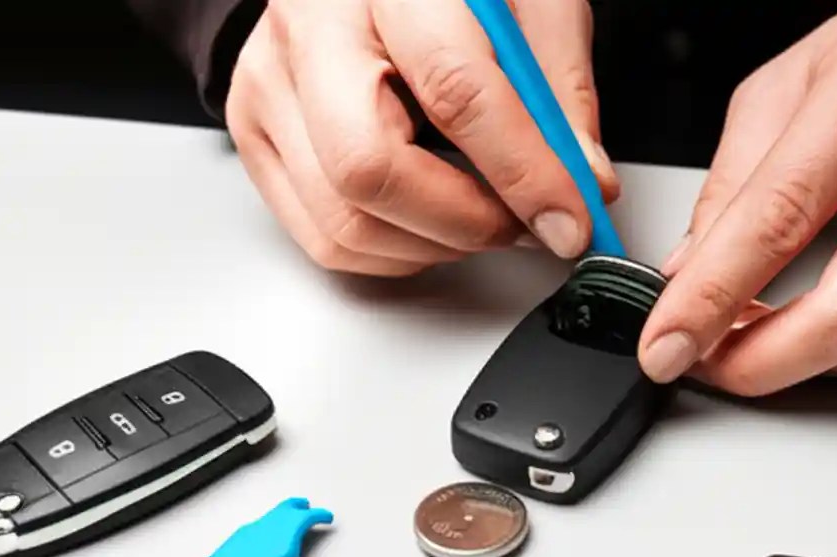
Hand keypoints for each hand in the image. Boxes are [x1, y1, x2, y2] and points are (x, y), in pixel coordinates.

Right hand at [226, 0, 617, 275]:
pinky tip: (431, 219)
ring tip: (482, 214)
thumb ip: (559, 88)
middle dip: (463, 223)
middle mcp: (308, 27)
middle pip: (368, 168)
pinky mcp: (253, 132)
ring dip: (435, 246)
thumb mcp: (531, 1)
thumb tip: (584, 183)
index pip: (454, 89)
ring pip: (343, 219)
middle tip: (520, 223)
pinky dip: (393, 251)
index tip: (569, 218)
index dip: (522, 170)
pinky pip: (322, 236)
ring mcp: (269, 83)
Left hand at [637, 0, 836, 393]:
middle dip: (761, 364)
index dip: (710, 298)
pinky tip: (829, 311)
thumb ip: (734, 178)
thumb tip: (691, 270)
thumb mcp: (794, 78)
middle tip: (708, 366)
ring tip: (756, 335)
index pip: (779, 220)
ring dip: (806, 360)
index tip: (666, 343)